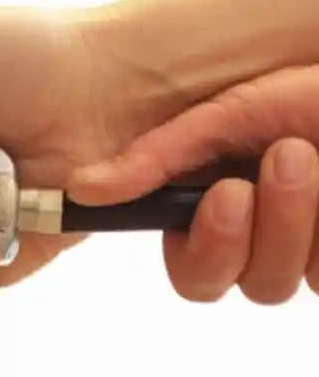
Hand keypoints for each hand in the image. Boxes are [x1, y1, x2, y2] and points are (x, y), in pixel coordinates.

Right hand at [68, 65, 318, 303]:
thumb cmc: (312, 90)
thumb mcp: (229, 114)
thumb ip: (157, 158)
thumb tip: (81, 188)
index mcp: (220, 213)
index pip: (196, 273)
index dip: (206, 249)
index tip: (226, 193)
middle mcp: (268, 241)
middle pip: (252, 286)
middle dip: (269, 229)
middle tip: (287, 160)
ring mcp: (317, 253)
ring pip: (298, 280)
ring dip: (308, 217)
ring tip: (318, 155)